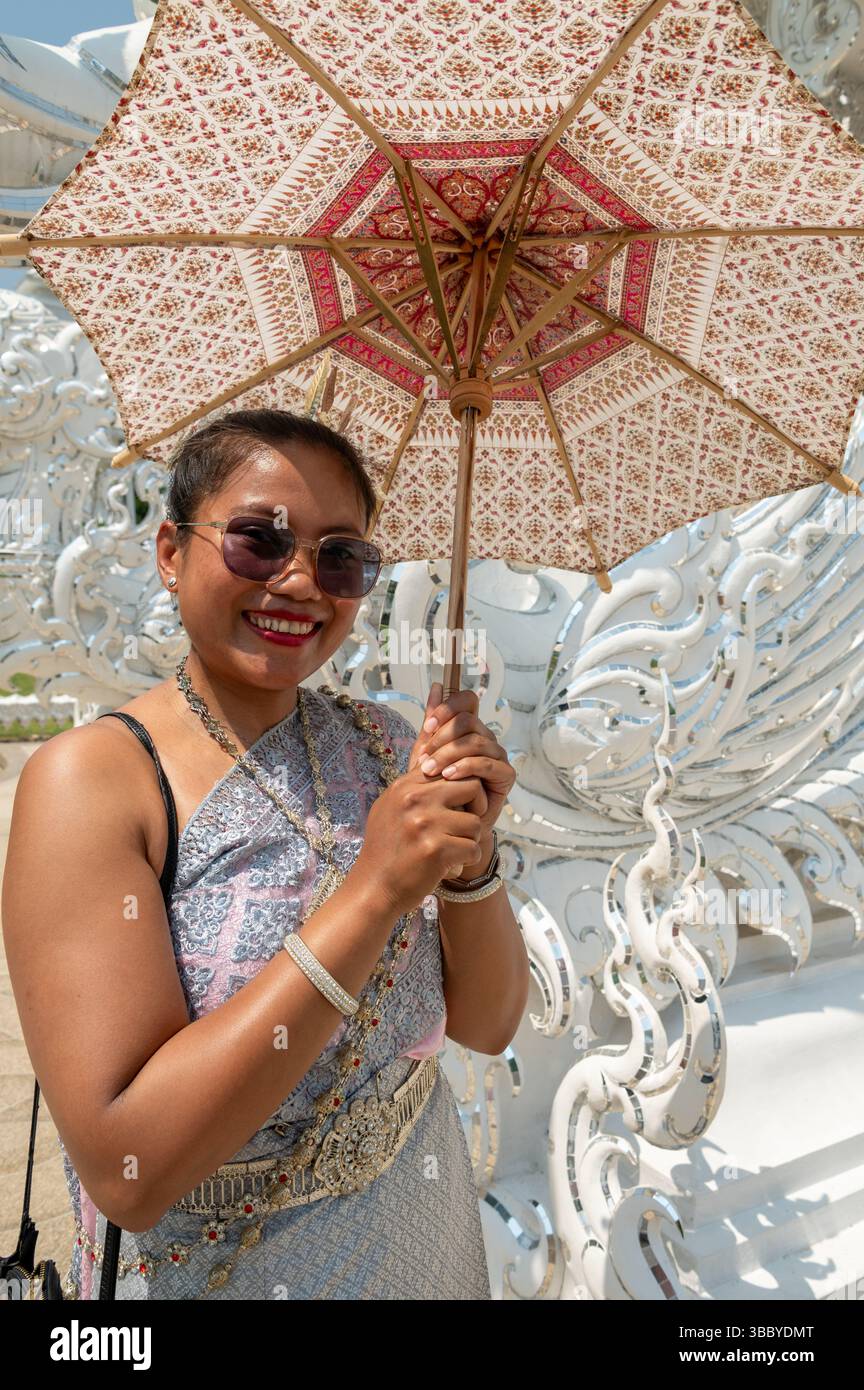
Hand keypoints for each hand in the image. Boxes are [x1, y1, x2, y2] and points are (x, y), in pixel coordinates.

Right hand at [353, 745, 485, 917]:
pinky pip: (473, 847)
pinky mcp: (436, 849)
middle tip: (465, 827)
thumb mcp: (391, 807)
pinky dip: (467, 860)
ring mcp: (425, 823)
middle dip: (476, 807)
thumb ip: (413, 786)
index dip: (463, 787)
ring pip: (475, 822)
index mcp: (405, 786)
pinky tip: (451, 865)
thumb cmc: (386, 849)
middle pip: (471, 786)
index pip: (451, 768)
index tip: (459, 805)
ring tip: (453, 850)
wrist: (373, 888)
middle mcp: (414, 800)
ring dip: (470, 839)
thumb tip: (431, 758)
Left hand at [410, 682, 515, 841]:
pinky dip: (465, 767)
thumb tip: (437, 686)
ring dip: (449, 755)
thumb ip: (432, 724)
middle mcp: (485, 738)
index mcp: (469, 729)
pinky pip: (487, 763)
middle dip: (443, 738)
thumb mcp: (427, 754)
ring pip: (476, 742)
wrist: (447, 824)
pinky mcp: (505, 775)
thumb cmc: (436, 789)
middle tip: (423, 758)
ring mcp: (498, 756)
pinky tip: (448, 777)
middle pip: (469, 721)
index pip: (467, 701)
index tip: (428, 726)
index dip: (448, 708)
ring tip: (430, 771)